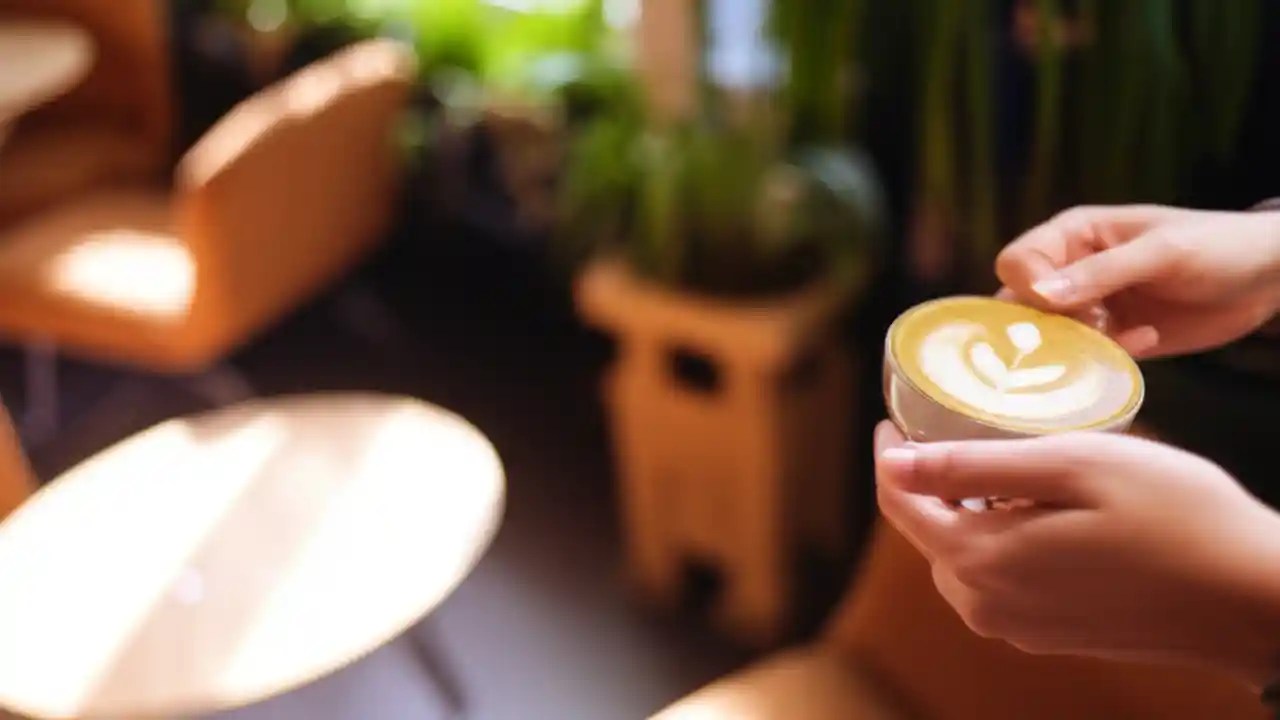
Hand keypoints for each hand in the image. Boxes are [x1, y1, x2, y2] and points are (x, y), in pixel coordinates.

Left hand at [874, 421, 1279, 687]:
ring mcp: (1018, 626)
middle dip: (932, 481)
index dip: (889, 455)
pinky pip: (999, 580)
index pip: (899, 502)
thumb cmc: (1174, 517)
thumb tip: (894, 463)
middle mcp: (986, 605)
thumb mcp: (1072, 466)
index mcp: (981, 561)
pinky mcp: (1049, 634)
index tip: (895, 418)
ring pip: (963, 556)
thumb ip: (975, 467)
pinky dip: (1001, 540)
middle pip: (928, 531)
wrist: (1252, 599)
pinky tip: (1041, 511)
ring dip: (968, 511)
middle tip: (958, 430)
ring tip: (1004, 464)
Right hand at [996, 205, 1279, 357]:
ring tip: (1125, 335)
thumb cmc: (1217, 245)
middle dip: (1046, 325)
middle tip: (1092, 327)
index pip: (1016, 263)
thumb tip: (1040, 295)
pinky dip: (1107, 357)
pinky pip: (1084, 357)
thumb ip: (1100, 272)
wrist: (1269, 278)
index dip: (1027, 287)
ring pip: (1050, 338)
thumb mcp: (1161, 252)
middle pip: (1021, 306)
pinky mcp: (1113, 338)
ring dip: (1078, 346)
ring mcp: (1091, 308)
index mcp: (1073, 235)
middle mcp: (1071, 272)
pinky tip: (1147, 340)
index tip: (1059, 305)